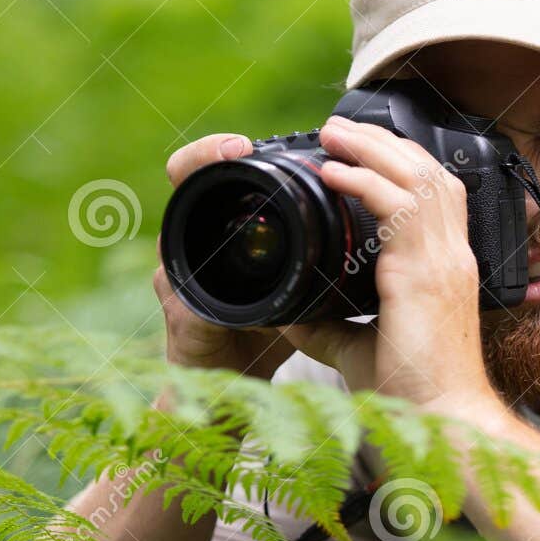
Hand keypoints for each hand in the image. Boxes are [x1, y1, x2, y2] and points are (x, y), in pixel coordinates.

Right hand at [155, 133, 296, 378]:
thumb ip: (315, 255)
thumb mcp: (295, 286)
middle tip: (234, 146)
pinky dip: (203, 275)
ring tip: (221, 184)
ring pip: (176, 234)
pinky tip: (220, 266)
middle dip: (199, 161)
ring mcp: (179, 284)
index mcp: (218, 238)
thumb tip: (363, 223)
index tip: (244, 142)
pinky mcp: (181, 319)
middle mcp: (191, 253)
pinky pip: (185, 292)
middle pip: (182, 194)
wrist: (237, 399)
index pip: (207, 181)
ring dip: (196, 211)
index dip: (216, 153)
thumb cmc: (262, 341)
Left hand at [285, 116, 499, 417]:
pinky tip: (335, 173)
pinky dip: (365, 183)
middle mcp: (452, 258)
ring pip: (418, 178)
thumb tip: (292, 308)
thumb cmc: (413, 393)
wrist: (444, 422)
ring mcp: (444, 263)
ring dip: (372, 150)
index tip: (359, 154)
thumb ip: (331, 324)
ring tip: (333, 135)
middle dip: (385, 144)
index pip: (437, 196)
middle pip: (431, 173)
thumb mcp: (362, 348)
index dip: (401, 166)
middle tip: (338, 128)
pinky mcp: (426, 276)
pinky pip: (399, 208)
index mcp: (446, 270)